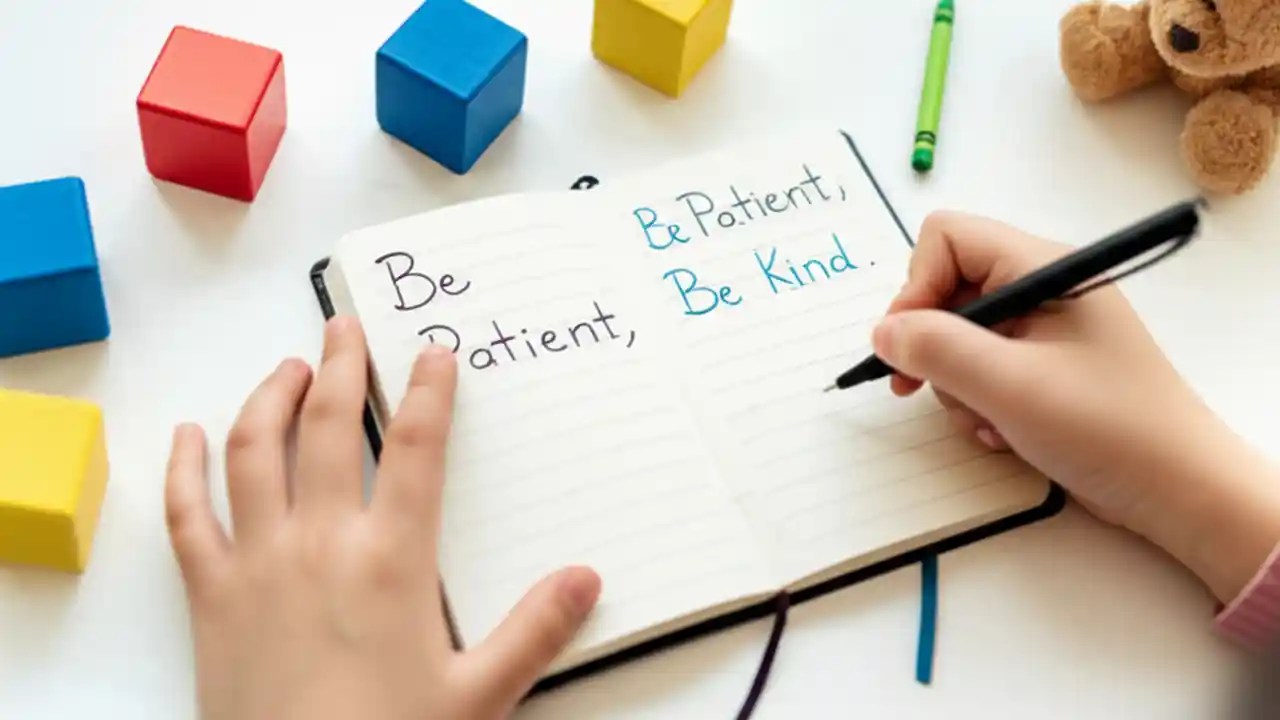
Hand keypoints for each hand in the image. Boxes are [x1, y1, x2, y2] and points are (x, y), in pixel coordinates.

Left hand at [164, 317, 600, 719]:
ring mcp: (256, 562)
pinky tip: (187, 436)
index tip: (432, 354)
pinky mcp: (210, 596)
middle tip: (344, 327)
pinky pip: (188, 516)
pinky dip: (183, 468)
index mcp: (391, 559)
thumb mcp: (478, 696)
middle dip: (338, 365)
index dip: (427, 392)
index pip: (413, 448)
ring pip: (252, 451)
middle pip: (324, 426)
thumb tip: (586, 579)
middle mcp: (320, 543)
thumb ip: (534, 631)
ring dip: (268, 396)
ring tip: (287, 365)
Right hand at [875, 211, 1279, 602]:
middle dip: (933, 345)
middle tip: (923, 389)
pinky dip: (980, 403)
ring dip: (957, 385)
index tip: (909, 343)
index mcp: (1044, 267)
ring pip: (960, 338)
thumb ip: (937, 349)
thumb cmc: (1106, 427)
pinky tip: (1004, 433)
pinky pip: (984, 371)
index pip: (947, 238)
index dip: (916, 286)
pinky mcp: (1045, 370)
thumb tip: (883, 333)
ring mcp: (1045, 331)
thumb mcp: (1010, 385)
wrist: (1178, 490)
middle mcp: (1043, 288)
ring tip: (988, 420)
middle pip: (948, 290)